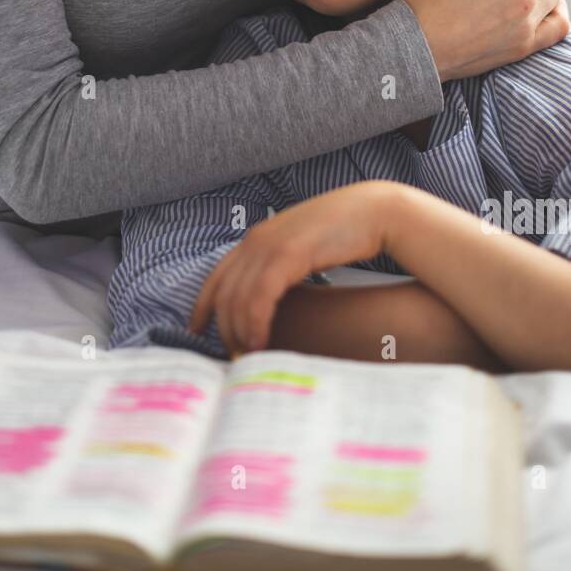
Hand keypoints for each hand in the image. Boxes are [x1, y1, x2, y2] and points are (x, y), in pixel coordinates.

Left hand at [187, 181, 403, 357]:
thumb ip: (280, 267)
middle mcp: (256, 240)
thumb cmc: (341, 234)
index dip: (202, 306)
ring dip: (239, 332)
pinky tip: (261, 341)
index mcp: (256, 238)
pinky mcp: (288, 253)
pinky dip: (255, 321)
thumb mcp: (300, 249)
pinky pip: (259, 295)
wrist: (373, 212)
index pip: (216, 276)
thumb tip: (271, 299)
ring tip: (249, 357)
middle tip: (235, 358)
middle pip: (223, 293)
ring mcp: (270, 245)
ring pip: (238, 298)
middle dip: (224, 330)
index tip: (197, 331)